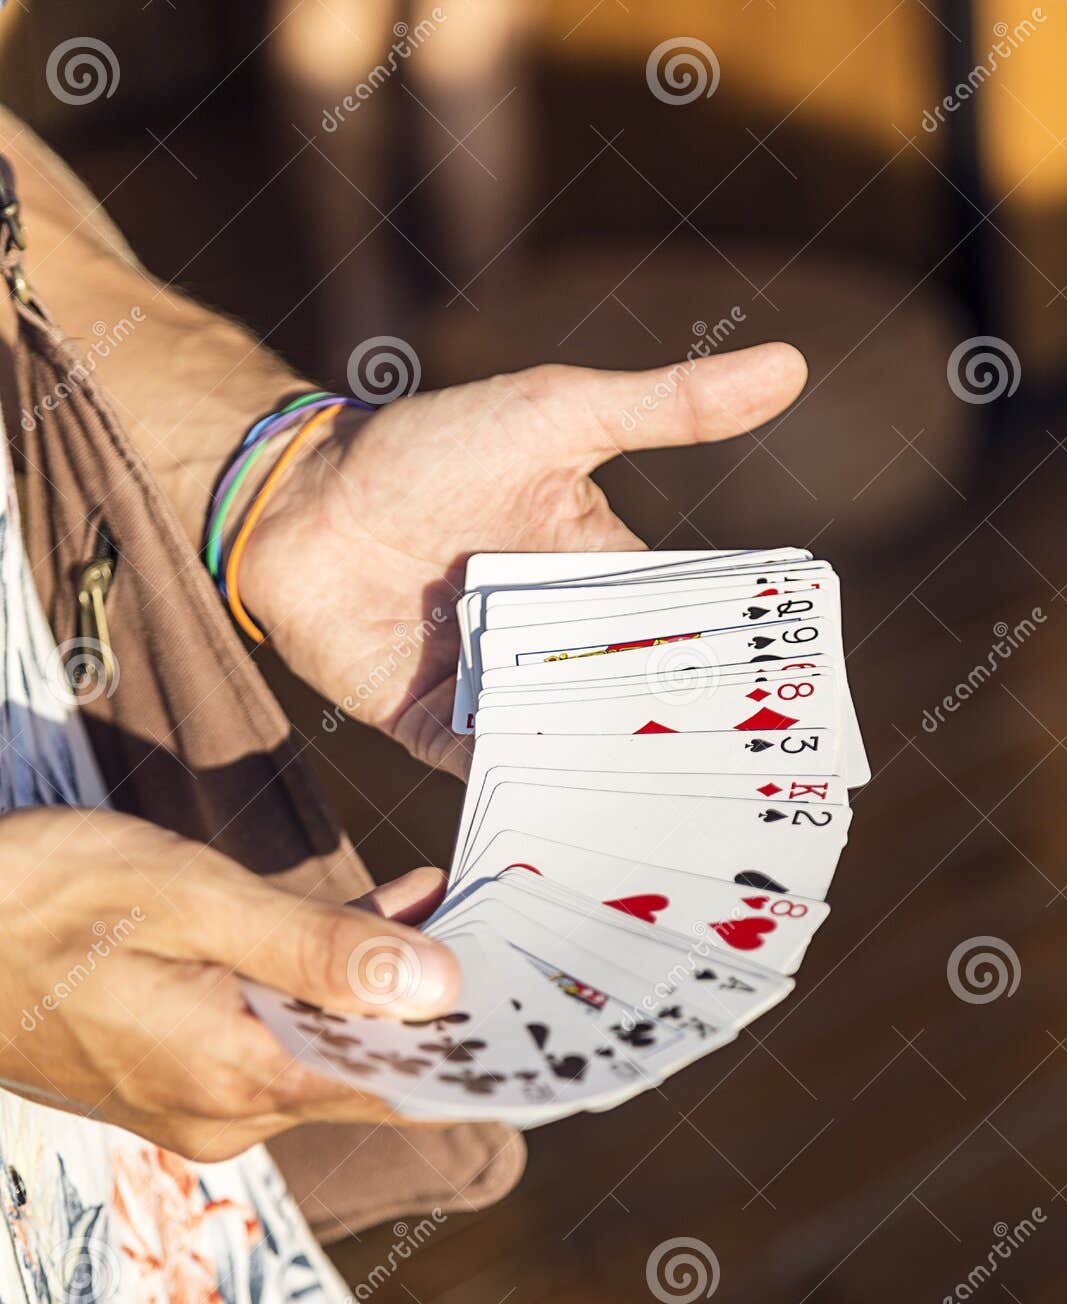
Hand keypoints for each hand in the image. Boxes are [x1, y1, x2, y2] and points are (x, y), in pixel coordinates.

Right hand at [0, 808, 462, 1160]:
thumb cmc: (35, 901)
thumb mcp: (189, 900)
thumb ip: (316, 947)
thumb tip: (438, 988)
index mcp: (239, 1078)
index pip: (402, 1089)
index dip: (481, 1052)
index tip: (548, 1009)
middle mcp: (226, 1111)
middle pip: (368, 1065)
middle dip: (437, 1002)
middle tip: (505, 925)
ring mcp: (193, 1100)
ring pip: (321, 1045)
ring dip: (378, 982)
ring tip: (440, 905)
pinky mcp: (168, 1073)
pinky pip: (272, 1037)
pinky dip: (319, 985)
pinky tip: (363, 921)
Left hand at [238, 342, 806, 772]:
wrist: (300, 501)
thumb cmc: (429, 449)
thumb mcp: (558, 417)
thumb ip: (667, 407)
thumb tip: (792, 365)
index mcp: (601, 576)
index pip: (685, 628)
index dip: (736, 662)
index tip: (795, 703)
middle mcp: (559, 644)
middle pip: (636, 702)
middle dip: (682, 736)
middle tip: (748, 783)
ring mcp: (502, 694)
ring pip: (574, 749)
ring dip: (613, 775)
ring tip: (677, 825)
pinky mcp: (442, 733)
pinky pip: (495, 776)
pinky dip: (530, 795)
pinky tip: (573, 825)